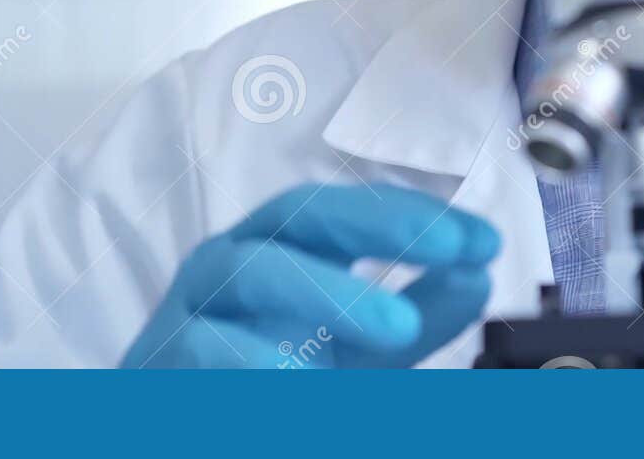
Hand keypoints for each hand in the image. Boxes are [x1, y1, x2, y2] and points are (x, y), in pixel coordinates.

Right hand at [121, 183, 500, 367]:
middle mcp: (232, 263)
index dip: (414, 215)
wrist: (180, 433)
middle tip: (455, 252)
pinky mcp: (158, 362)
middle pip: (299, 214)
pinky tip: (305, 380)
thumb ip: (416, 318)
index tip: (485, 240)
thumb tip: (478, 275)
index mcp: (279, 252)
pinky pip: (204, 348)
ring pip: (251, 270)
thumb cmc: (262, 387)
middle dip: (380, 224)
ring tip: (398, 329)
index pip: (346, 210)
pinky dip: (258, 360)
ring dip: (330, 293)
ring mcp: (189, 309)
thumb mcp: (356, 354)